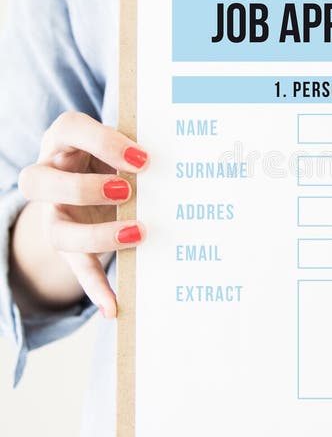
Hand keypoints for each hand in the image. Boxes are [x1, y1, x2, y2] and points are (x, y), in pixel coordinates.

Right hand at [17, 111, 148, 317]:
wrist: (92, 175)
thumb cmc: (114, 152)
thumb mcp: (122, 142)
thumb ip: (139, 147)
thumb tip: (189, 158)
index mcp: (65, 138)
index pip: (70, 129)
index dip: (103, 142)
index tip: (142, 158)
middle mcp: (49, 174)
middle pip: (38, 181)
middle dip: (83, 188)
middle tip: (126, 191)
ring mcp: (53, 213)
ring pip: (55, 231)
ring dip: (95, 235)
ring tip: (137, 233)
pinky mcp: (67, 244)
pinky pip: (77, 268)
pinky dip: (96, 289)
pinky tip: (114, 308)